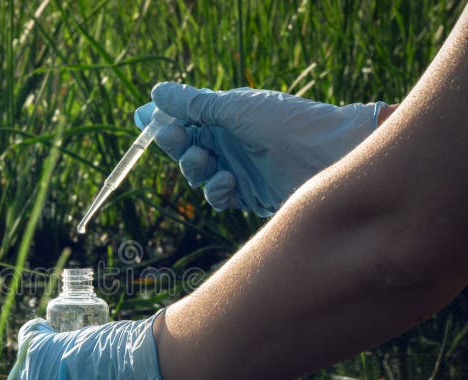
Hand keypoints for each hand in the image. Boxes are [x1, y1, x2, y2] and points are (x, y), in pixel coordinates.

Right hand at [135, 83, 386, 215]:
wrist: (327, 154)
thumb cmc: (284, 122)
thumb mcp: (234, 108)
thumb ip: (192, 104)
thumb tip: (155, 93)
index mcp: (223, 115)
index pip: (183, 118)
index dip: (163, 121)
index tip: (143, 121)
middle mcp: (227, 142)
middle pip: (184, 147)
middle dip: (175, 144)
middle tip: (175, 137)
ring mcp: (235, 168)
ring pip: (196, 174)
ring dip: (193, 167)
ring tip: (206, 161)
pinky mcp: (246, 195)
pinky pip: (217, 197)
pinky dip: (216, 191)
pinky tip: (228, 182)